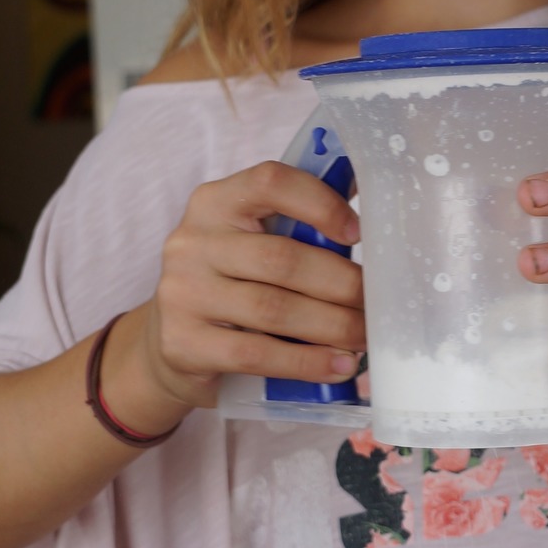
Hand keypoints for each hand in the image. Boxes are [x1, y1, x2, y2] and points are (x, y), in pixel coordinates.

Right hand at [137, 161, 365, 409]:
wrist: (171, 346)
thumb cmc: (230, 288)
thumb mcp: (250, 245)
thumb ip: (296, 230)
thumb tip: (373, 225)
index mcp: (215, 203)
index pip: (270, 182)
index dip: (320, 203)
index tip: (358, 233)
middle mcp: (192, 242)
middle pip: (283, 258)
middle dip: (342, 284)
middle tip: (376, 305)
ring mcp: (182, 293)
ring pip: (274, 309)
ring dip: (332, 326)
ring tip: (364, 337)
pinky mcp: (183, 343)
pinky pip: (256, 354)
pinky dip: (306, 362)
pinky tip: (338, 365)